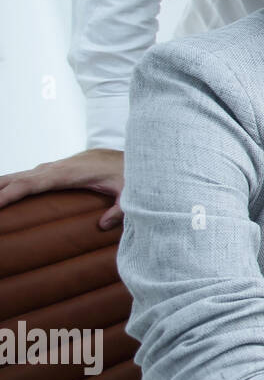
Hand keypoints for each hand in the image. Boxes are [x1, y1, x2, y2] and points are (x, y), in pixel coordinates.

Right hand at [0, 148, 124, 229]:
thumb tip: (101, 225)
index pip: (31, 183)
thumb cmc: (131, 173)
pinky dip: (14, 184)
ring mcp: (56, 167)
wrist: (134, 153)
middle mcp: (57, 167)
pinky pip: (31, 176)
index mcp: (68, 173)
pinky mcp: (59, 169)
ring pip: (21, 175)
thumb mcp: (130, 193)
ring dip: (2, 186)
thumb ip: (119, 210)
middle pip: (19, 178)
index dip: (9, 193)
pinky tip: (5, 192)